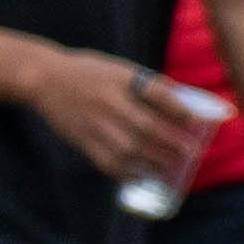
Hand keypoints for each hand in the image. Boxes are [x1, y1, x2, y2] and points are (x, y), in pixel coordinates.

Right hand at [26, 45, 214, 191]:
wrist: (46, 80)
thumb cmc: (90, 72)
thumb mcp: (121, 69)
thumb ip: (148, 85)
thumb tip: (183, 104)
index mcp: (123, 79)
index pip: (159, 95)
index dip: (181, 110)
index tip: (197, 121)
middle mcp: (110, 102)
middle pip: (148, 128)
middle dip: (173, 143)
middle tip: (191, 152)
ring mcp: (96, 124)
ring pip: (132, 150)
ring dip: (156, 161)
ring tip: (172, 166)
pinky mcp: (84, 141)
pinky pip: (110, 163)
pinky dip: (129, 172)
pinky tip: (143, 175)